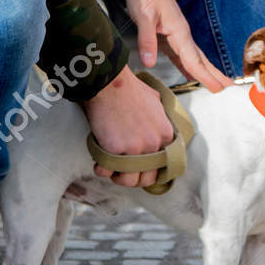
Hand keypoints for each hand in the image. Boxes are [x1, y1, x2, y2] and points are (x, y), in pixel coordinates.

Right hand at [85, 69, 173, 187]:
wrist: (109, 84)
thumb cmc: (129, 89)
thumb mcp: (155, 102)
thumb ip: (160, 120)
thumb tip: (160, 129)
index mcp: (166, 135)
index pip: (163, 166)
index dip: (149, 170)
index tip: (139, 169)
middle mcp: (153, 145)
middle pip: (146, 178)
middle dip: (134, 178)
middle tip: (122, 171)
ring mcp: (135, 149)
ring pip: (128, 181)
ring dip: (117, 177)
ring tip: (111, 169)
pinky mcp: (115, 150)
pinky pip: (106, 170)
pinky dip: (101, 169)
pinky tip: (98, 163)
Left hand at [126, 0, 230, 91]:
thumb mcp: (143, 16)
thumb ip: (147, 39)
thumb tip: (150, 62)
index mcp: (179, 30)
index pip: (193, 58)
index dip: (204, 75)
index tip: (217, 88)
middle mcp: (182, 34)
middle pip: (200, 59)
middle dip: (214, 74)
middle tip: (228, 88)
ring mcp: (178, 36)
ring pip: (195, 57)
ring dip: (206, 71)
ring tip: (218, 84)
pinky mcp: (170, 36)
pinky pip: (183, 55)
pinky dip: (190, 66)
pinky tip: (193, 75)